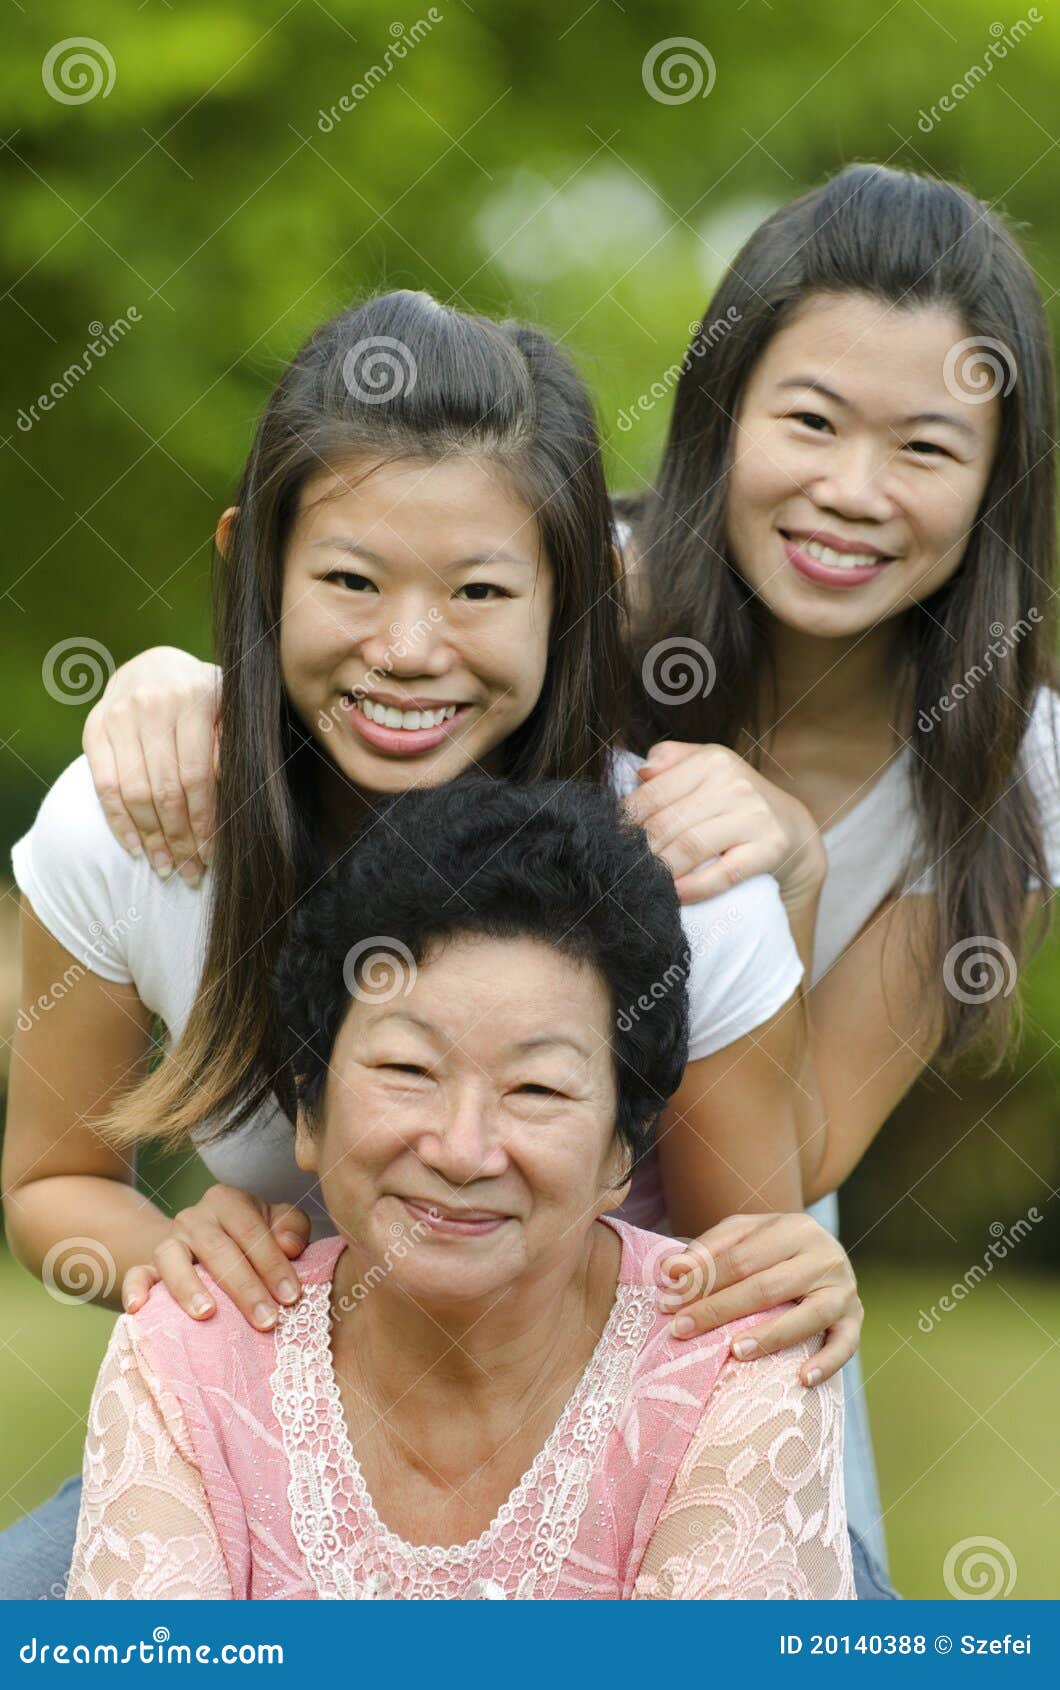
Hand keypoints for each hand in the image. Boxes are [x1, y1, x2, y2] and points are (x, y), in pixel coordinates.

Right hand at [82, 647, 221, 885]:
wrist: (154, 666)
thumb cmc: (205, 698)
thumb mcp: (229, 710)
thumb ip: (232, 744)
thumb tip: (231, 791)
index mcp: (195, 697)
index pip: (198, 777)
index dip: (204, 822)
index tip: (212, 855)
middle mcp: (154, 703)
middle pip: (166, 790)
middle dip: (180, 839)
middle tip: (190, 873)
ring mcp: (119, 715)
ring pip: (134, 792)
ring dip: (151, 838)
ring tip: (165, 868)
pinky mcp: (95, 728)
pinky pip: (104, 785)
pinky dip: (119, 821)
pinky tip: (136, 847)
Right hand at [121, 1185, 311, 1328]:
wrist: (207, 1245)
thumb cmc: (253, 1238)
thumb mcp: (278, 1223)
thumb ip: (292, 1228)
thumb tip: (290, 1246)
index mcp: (227, 1201)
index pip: (251, 1229)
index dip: (273, 1263)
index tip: (291, 1297)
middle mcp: (194, 1217)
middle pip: (217, 1249)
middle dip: (244, 1287)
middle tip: (266, 1320)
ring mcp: (168, 1241)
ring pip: (171, 1258)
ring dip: (189, 1286)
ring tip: (207, 1313)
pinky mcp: (147, 1266)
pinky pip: (136, 1274)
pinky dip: (135, 1289)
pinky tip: (139, 1308)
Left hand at [623, 740, 825, 909]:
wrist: (791, 825)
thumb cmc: (735, 797)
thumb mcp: (707, 767)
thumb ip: (671, 760)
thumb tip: (641, 772)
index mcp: (712, 760)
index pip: (653, 794)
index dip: (626, 822)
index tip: (611, 840)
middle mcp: (735, 784)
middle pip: (667, 823)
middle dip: (639, 850)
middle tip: (621, 868)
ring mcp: (754, 817)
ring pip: (690, 848)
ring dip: (660, 871)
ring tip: (642, 882)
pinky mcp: (769, 849)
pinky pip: (722, 874)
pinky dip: (693, 888)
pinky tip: (675, 895)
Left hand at [654, 1211, 861, 1384]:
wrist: (825, 1255)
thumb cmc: (774, 1248)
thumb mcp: (744, 1235)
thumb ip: (709, 1249)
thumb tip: (670, 1270)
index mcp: (793, 1228)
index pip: (741, 1258)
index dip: (702, 1281)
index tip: (666, 1303)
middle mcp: (824, 1255)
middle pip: (766, 1287)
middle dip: (719, 1310)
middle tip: (682, 1329)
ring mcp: (843, 1289)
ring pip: (808, 1316)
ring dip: (770, 1336)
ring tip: (735, 1351)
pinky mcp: (855, 1319)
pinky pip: (846, 1345)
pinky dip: (827, 1363)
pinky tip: (802, 1379)